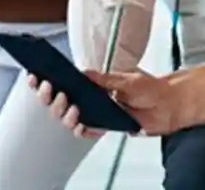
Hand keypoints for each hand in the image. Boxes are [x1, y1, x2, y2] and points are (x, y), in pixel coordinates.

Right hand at [27, 68, 193, 137]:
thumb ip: (105, 78)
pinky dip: (83, 129)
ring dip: (66, 114)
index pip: (65, 81)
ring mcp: (98, 113)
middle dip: (53, 97)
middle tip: (54, 90)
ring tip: (71, 107)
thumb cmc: (149, 87)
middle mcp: (91, 98)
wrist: (168, 103)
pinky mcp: (107, 126)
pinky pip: (89, 130)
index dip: (47, 81)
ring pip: (72, 118)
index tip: (35, 76)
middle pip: (62, 101)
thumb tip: (82, 74)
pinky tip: (80, 125)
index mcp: (93, 83)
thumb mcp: (127, 78)